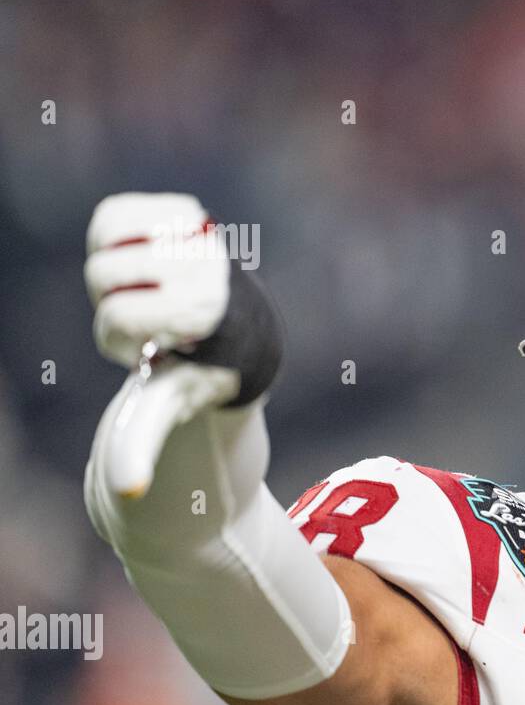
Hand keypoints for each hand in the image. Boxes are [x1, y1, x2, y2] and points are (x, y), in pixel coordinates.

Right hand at [85, 193, 239, 497]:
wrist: (243, 338)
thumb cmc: (196, 378)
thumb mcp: (166, 409)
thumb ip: (141, 444)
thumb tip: (129, 490)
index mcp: (200, 314)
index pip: (117, 319)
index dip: (123, 337)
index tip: (157, 346)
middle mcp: (206, 271)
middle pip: (102, 277)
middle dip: (116, 302)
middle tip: (154, 318)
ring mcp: (198, 241)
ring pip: (104, 244)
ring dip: (118, 272)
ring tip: (150, 289)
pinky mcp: (187, 215)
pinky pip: (115, 214)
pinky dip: (117, 235)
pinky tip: (142, 257)